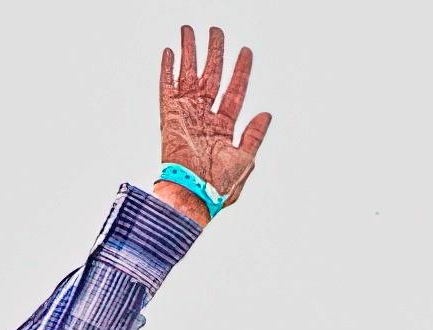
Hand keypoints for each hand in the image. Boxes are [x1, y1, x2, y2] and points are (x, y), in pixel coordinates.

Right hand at [155, 23, 269, 218]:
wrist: (193, 195)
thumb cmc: (219, 186)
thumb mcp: (245, 160)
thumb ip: (254, 136)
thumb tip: (266, 114)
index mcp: (223, 128)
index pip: (234, 91)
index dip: (241, 71)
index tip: (246, 51)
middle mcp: (204, 118)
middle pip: (211, 77)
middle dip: (214, 53)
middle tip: (216, 31)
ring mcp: (185, 116)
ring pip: (188, 76)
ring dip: (189, 52)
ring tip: (189, 30)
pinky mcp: (169, 117)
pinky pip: (166, 88)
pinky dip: (167, 70)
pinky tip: (169, 52)